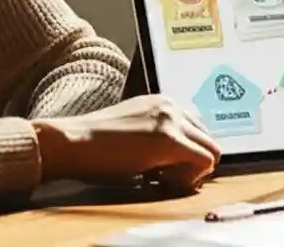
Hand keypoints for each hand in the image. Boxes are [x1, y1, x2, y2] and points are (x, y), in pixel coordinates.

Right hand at [32, 95, 220, 190]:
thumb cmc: (93, 143)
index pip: (197, 129)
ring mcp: (172, 121)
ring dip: (193, 170)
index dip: (187, 153)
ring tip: (163, 178)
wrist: (72, 141)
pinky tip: (163, 180)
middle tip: (166, 177)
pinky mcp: (169, 140)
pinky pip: (204, 162)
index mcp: (163, 102)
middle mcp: (172, 106)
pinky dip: (190, 178)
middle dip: (194, 162)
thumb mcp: (133, 130)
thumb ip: (158, 135)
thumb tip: (178, 159)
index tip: (167, 168)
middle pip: (207, 139)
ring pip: (211, 150)